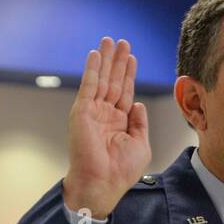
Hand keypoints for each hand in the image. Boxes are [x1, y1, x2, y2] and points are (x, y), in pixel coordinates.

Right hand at [62, 37, 150, 219]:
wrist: (103, 182)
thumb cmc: (121, 170)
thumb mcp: (140, 144)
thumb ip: (140, 123)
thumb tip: (139, 104)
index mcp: (119, 122)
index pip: (125, 92)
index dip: (129, 74)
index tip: (132, 58)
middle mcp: (105, 114)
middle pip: (113, 81)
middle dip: (118, 61)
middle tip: (122, 42)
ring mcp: (93, 112)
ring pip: (101, 79)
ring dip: (106, 60)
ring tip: (110, 41)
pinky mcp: (82, 111)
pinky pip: (89, 85)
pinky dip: (92, 69)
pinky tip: (96, 54)